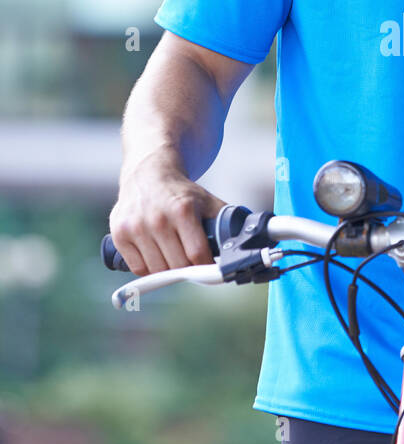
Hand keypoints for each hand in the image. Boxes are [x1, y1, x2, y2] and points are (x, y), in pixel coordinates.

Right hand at [109, 150, 225, 274]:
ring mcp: (135, 227)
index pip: (197, 254)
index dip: (206, 266)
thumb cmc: (181, 193)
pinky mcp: (119, 234)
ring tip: (173, 254)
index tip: (210, 269)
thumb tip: (244, 242)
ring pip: (157, 270)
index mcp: (182, 210)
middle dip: (188, 268)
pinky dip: (149, 267)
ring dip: (168, 269)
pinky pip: (138, 268)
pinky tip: (155, 253)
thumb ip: (225, 222)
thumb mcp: (207, 201)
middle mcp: (157, 219)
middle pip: (177, 265)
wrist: (148, 173)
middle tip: (191, 261)